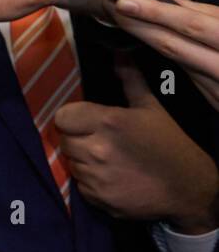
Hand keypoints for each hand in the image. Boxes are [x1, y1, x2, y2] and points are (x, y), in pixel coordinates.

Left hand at [56, 60, 218, 233]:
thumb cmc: (169, 145)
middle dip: (76, 139)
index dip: (71, 118)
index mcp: (108, 122)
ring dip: (82, 161)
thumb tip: (119, 53)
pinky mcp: (99, 199)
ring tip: (104, 159)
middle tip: (96, 140)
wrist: (189, 189)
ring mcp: (97, 177)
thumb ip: (130, 80)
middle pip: (64, 140)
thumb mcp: (151, 108)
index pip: (62, 117)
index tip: (82, 121)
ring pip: (71, 163)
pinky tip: (109, 177)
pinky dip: (90, 182)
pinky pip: (80, 186)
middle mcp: (98, 150)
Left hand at [113, 0, 218, 110]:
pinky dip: (174, 60)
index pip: (191, 24)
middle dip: (141, 27)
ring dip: (149, 42)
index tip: (125, 1)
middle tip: (113, 9)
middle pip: (176, 45)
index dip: (155, 12)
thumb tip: (176, 1)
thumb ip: (212, 15)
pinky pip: (193, 77)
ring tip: (124, 22)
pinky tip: (153, 45)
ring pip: (179, 62)